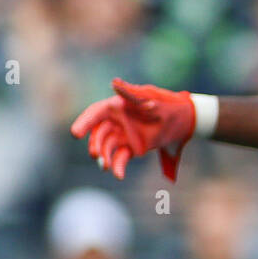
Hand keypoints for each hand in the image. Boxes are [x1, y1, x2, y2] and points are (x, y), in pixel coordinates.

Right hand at [70, 78, 195, 180]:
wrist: (182, 119)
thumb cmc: (165, 102)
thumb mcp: (149, 96)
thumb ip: (131, 92)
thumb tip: (114, 83)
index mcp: (116, 107)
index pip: (95, 114)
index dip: (84, 122)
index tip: (75, 134)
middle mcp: (116, 121)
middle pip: (99, 134)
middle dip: (95, 144)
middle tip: (96, 154)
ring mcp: (122, 136)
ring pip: (107, 147)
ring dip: (104, 157)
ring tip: (106, 166)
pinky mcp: (131, 148)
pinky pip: (121, 158)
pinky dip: (118, 167)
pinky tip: (119, 175)